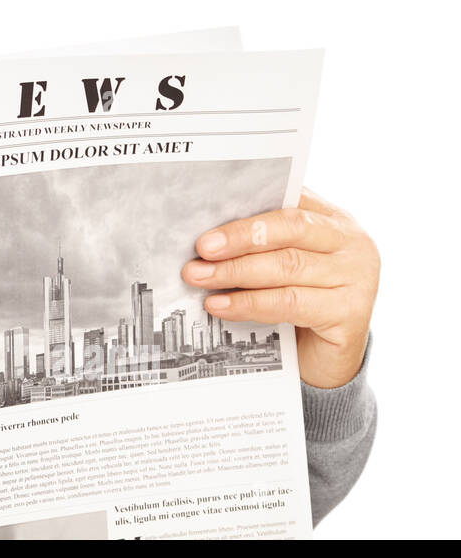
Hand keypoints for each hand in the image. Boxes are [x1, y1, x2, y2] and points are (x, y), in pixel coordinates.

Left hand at [181, 187, 378, 388]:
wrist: (328, 357)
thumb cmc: (299, 302)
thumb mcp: (283, 266)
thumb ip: (261, 244)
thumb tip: (208, 234)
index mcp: (335, 220)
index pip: (290, 200)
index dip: (248, 205)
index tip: (208, 214)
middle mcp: (353, 244)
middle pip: (291, 229)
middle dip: (239, 237)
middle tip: (201, 248)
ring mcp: (358, 278)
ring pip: (288, 266)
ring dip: (235, 271)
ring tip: (199, 277)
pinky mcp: (351, 314)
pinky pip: (290, 303)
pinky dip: (249, 303)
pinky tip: (219, 305)